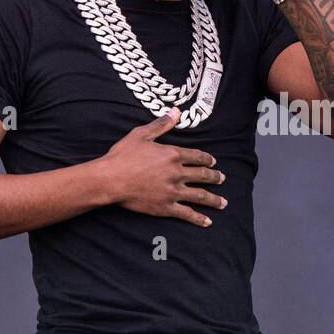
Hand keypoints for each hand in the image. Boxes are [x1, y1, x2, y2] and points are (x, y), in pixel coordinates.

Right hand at [98, 107, 225, 226]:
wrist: (110, 179)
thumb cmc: (122, 156)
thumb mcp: (141, 134)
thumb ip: (161, 124)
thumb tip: (176, 111)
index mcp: (173, 154)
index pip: (197, 157)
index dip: (208, 160)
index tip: (214, 162)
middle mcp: (177, 173)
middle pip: (203, 176)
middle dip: (215, 178)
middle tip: (222, 179)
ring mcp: (173, 191)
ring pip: (200, 195)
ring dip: (214, 200)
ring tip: (223, 203)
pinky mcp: (166, 207)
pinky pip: (187, 213)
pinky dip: (199, 218)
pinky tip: (208, 222)